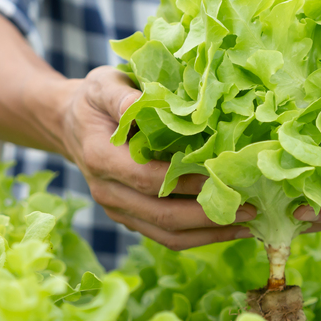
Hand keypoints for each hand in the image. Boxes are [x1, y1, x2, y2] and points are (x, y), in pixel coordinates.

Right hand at [57, 66, 254, 249]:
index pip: (147, 178)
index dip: (185, 182)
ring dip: (209, 234)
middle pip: (160, 215)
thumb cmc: (93, 100)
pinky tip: (228, 228)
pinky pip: (165, 236)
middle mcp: (106, 191)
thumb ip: (121, 96)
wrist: (69, 125)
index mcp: (100, 157)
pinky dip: (198, 236)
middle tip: (250, 208)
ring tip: (247, 225)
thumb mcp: (101, 84)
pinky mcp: (129, 218)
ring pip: (165, 234)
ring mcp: (117, 210)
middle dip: (208, 215)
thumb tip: (145, 104)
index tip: (222, 177)